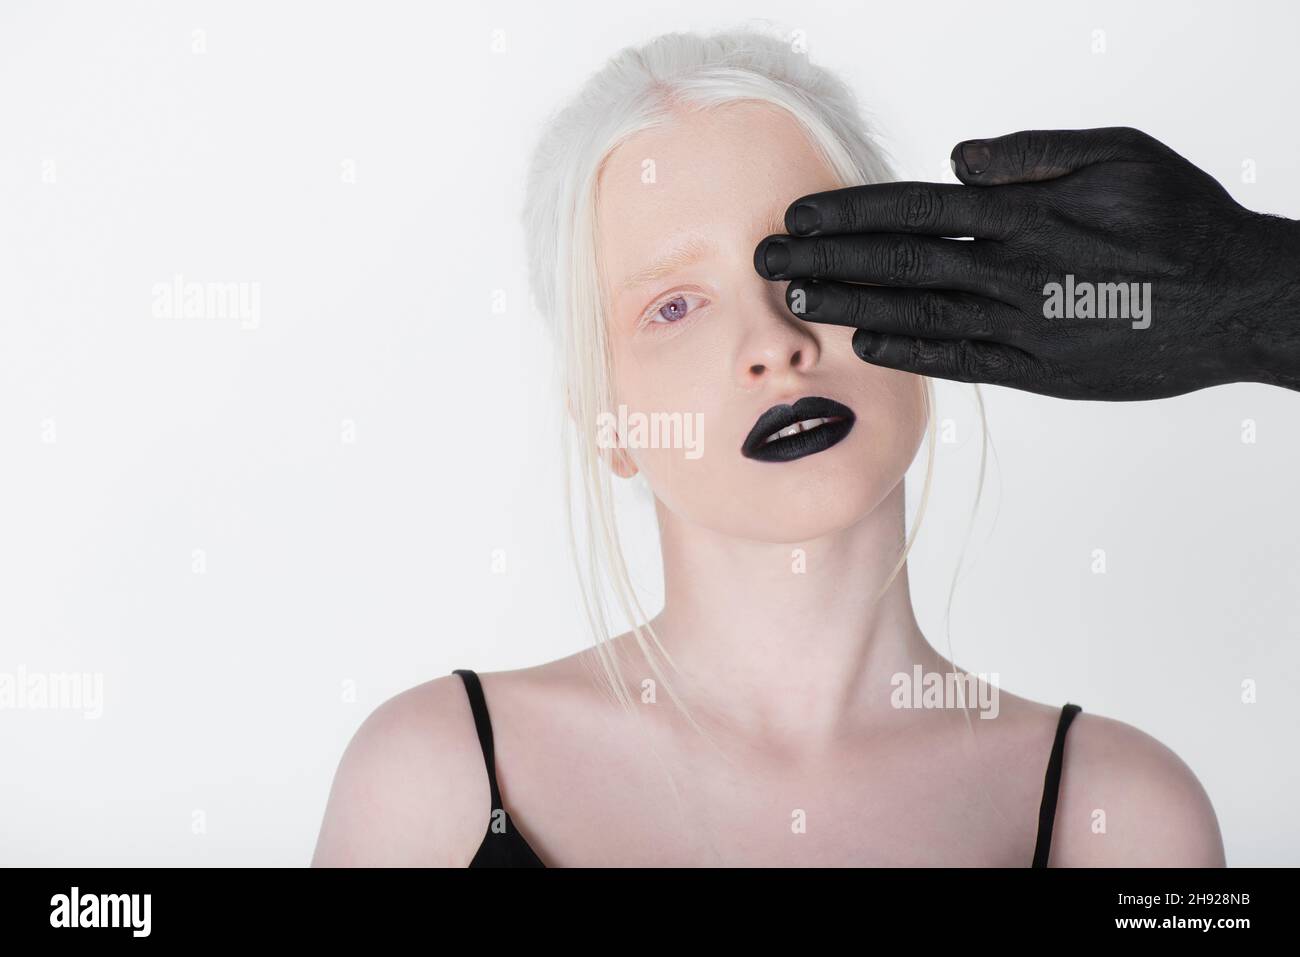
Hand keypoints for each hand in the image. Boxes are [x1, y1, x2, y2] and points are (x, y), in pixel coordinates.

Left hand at [753, 127, 1299, 399]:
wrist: (1238, 301)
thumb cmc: (1181, 218)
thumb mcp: (1119, 155)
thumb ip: (1033, 155)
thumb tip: (957, 160)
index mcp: (1025, 213)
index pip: (913, 209)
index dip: (848, 212)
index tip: (798, 215)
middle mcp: (1012, 270)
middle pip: (897, 262)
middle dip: (824, 258)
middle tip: (764, 258)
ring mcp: (1023, 324)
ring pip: (915, 312)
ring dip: (849, 305)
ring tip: (793, 299)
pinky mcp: (1038, 369)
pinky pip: (959, 360)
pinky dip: (909, 352)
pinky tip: (866, 344)